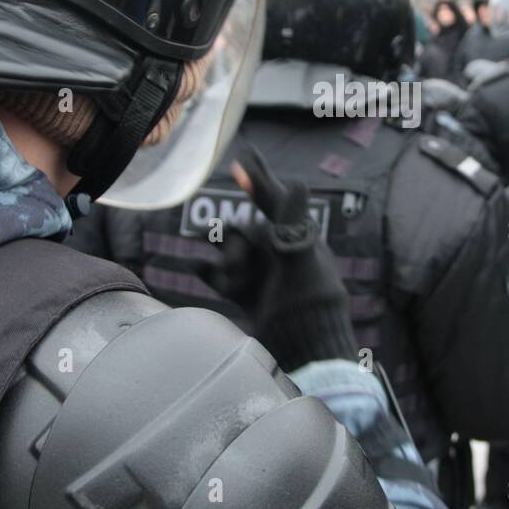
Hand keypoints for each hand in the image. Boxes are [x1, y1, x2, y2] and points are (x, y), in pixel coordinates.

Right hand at [202, 143, 357, 370]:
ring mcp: (266, 276)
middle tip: (236, 261)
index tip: (245, 155)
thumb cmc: (311, 305)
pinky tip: (197, 267)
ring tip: (226, 271)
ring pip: (235, 253)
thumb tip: (298, 182)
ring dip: (225, 256)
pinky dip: (212, 273)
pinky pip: (226, 279)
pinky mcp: (253, 298)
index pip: (277, 201)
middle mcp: (281, 254)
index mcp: (299, 239)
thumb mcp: (302, 262)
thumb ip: (293, 225)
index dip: (259, 180)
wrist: (307, 353)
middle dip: (236, 240)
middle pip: (248, 230)